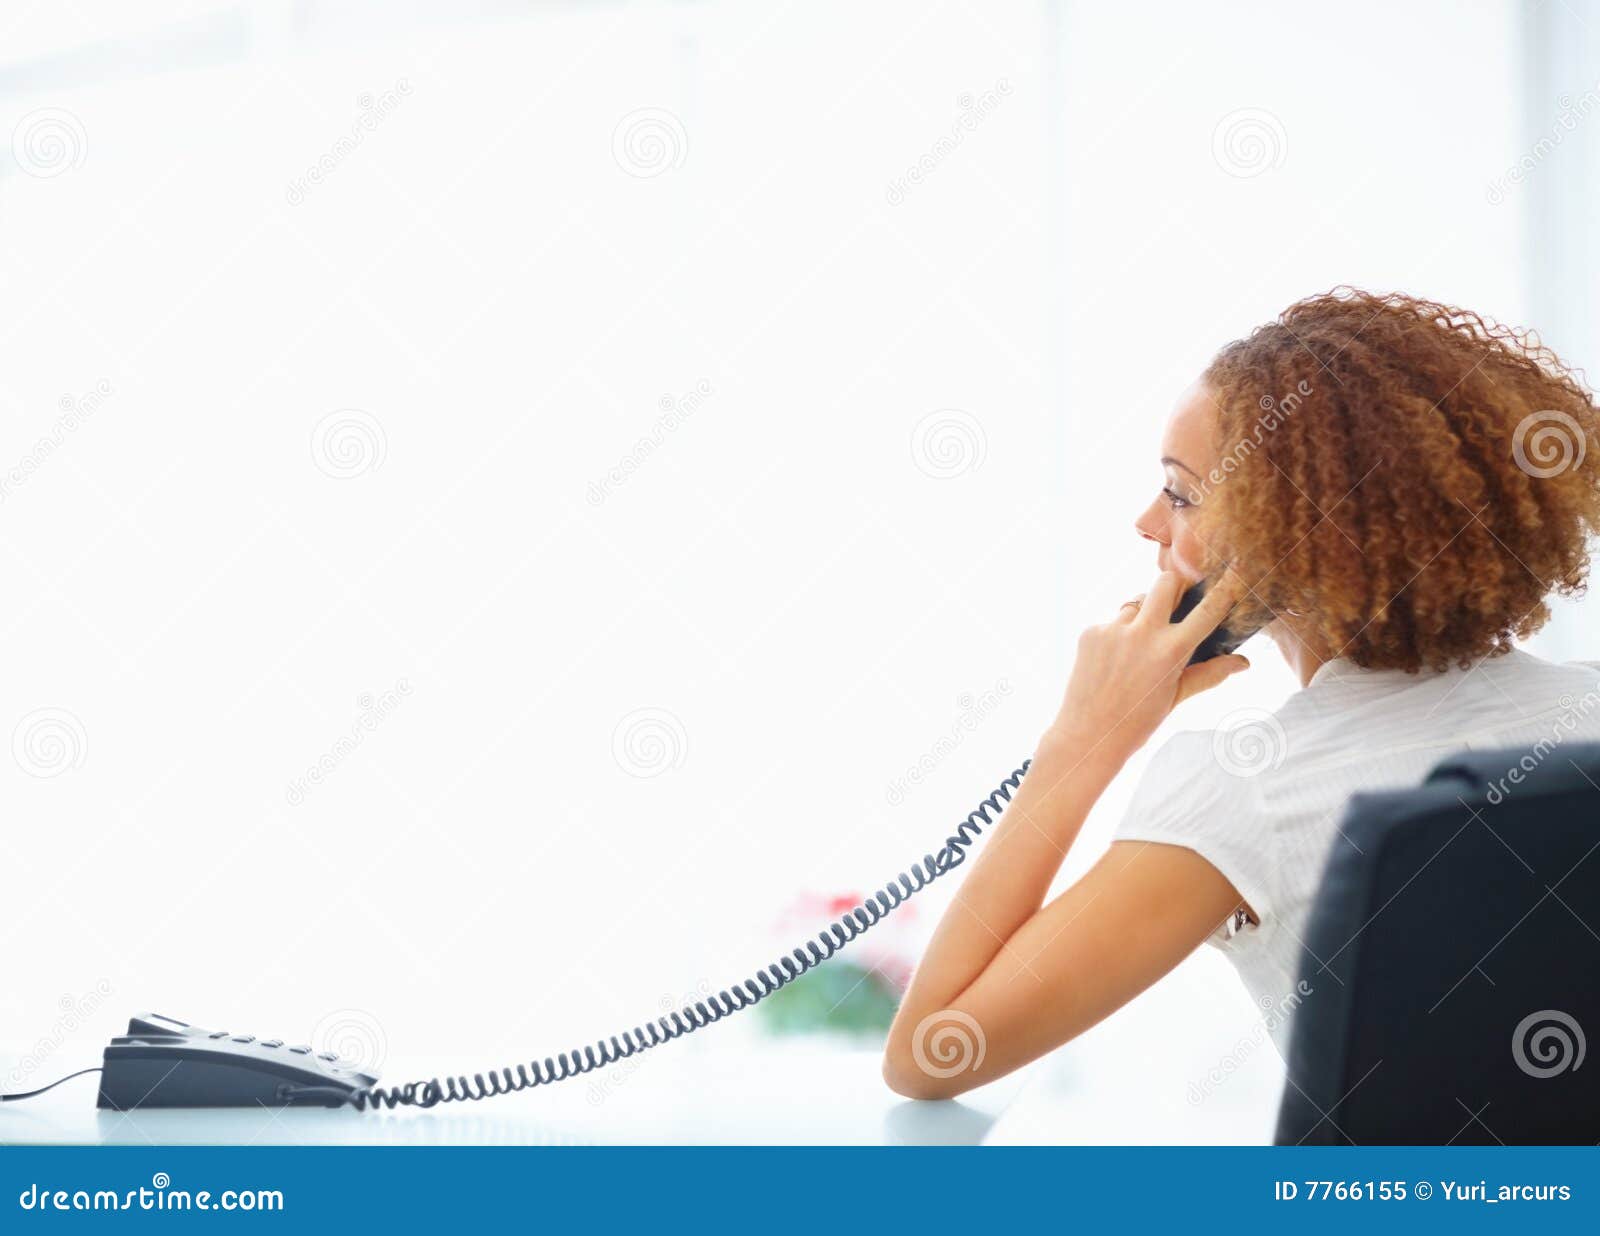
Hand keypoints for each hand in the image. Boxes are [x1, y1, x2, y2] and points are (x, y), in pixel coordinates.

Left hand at [1044, 570, 1249, 765]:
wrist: (1088, 736)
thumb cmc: (1137, 722)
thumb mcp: (1177, 697)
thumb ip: (1210, 674)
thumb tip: (1243, 663)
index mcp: (1171, 651)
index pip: (1207, 610)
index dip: (1224, 592)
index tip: (1232, 578)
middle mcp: (1142, 633)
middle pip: (1167, 581)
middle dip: (1176, 585)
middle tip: (1178, 601)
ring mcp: (1113, 630)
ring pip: (1137, 602)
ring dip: (1144, 615)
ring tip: (1139, 647)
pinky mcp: (1091, 632)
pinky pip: (1112, 621)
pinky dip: (1119, 634)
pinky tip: (1115, 660)